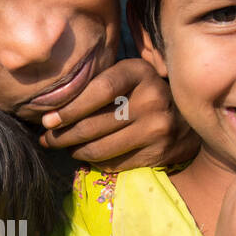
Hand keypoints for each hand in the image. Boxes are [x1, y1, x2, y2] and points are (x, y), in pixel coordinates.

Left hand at [38, 59, 198, 168]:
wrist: (188, 116)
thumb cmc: (144, 92)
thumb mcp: (128, 76)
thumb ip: (99, 83)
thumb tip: (53, 107)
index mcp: (139, 72)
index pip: (99, 89)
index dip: (69, 108)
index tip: (48, 120)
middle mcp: (152, 98)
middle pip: (95, 123)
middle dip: (64, 135)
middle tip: (47, 139)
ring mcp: (158, 128)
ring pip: (101, 148)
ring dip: (75, 151)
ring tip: (65, 147)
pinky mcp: (159, 153)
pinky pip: (114, 163)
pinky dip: (95, 162)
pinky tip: (87, 156)